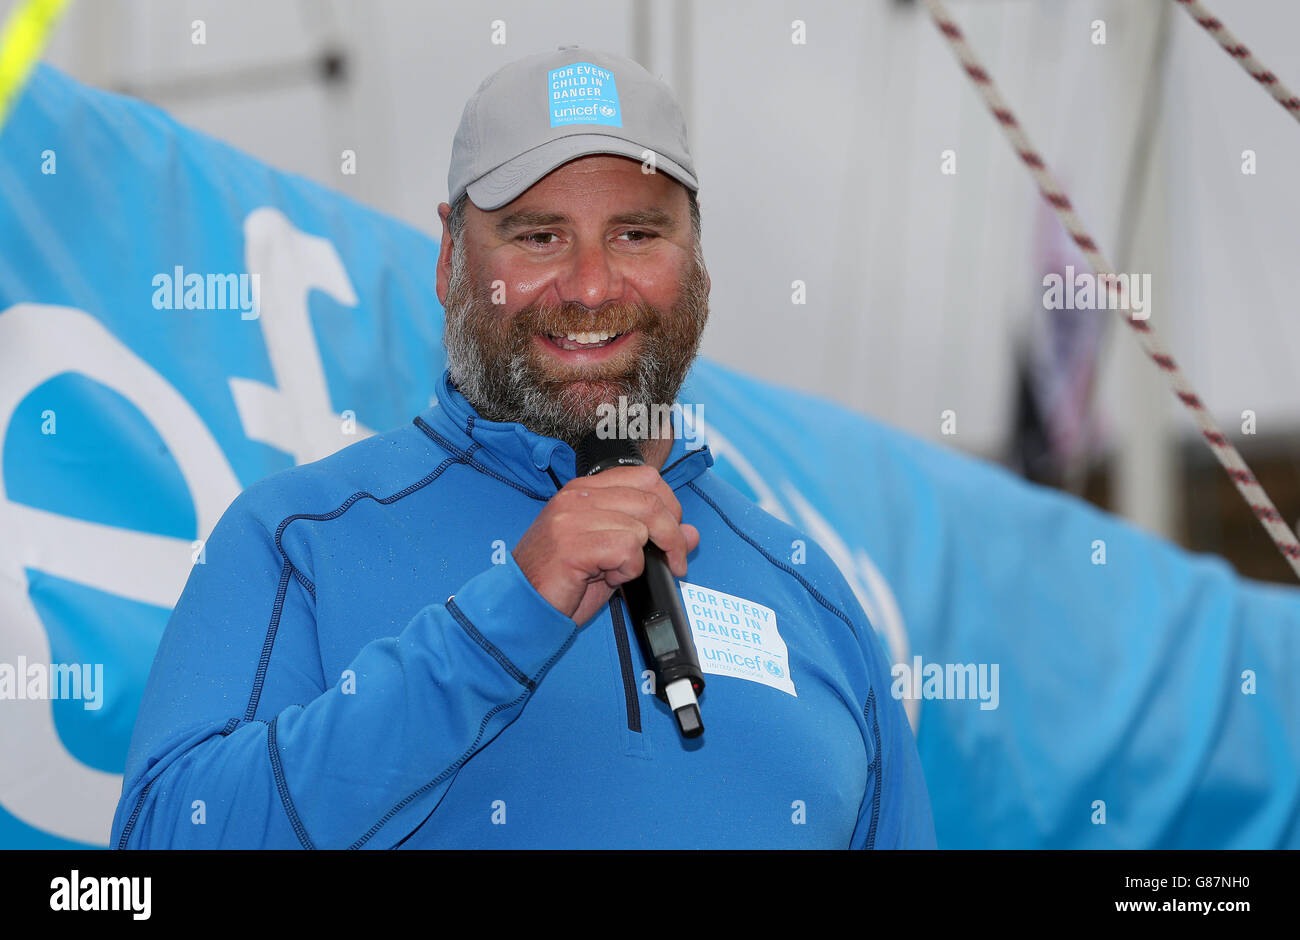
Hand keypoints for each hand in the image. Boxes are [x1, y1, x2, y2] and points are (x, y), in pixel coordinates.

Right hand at [512, 465, 699, 625]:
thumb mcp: (612, 555)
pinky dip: (627, 570)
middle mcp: (577, 497)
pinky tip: (607, 578)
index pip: (645, 477)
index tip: (674, 534)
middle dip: (673, 535)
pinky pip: (626, 550)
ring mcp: (572, 518)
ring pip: (641, 526)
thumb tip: (692, 534)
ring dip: (640, 559)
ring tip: (617, 573)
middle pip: (651, 499)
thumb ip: (649, 539)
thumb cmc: (562, 582)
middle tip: (674, 563)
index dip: (670, 505)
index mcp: (585, 490)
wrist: (522, 606)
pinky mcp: (572, 544)